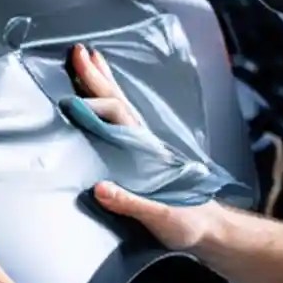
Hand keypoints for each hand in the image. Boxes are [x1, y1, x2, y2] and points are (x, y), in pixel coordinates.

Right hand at [69, 44, 226, 250]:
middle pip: (118, 102)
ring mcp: (144, 148)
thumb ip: (132, 202)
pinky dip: (111, 102)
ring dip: (105, 81)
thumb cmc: (190, 224)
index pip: (118, 119)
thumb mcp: (162, 217)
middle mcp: (145, 144)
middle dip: (98, 76)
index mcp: (147, 153)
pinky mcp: (142, 158)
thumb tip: (99, 188)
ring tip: (92, 59)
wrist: (211, 231)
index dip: (94, 107)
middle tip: (79, 51)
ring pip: (122, 106)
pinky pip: (122, 121)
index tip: (70, 98)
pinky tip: (105, 97)